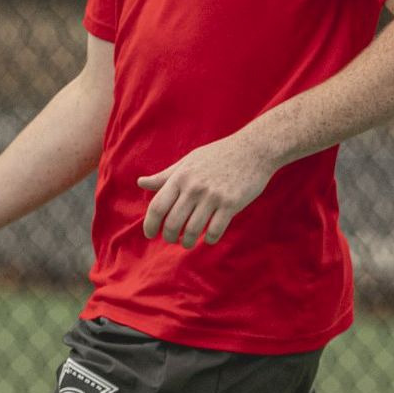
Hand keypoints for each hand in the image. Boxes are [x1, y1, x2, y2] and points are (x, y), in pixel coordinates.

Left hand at [138, 136, 277, 247]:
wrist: (253, 149)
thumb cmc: (218, 155)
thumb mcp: (188, 161)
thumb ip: (165, 176)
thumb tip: (140, 183)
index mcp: (181, 177)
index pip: (157, 207)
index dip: (150, 225)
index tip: (150, 234)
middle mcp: (194, 187)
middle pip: (173, 223)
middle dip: (169, 236)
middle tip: (172, 239)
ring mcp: (213, 196)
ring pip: (192, 230)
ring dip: (187, 242)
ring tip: (187, 243)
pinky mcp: (231, 204)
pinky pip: (215, 231)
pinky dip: (209, 239)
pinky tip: (209, 238)